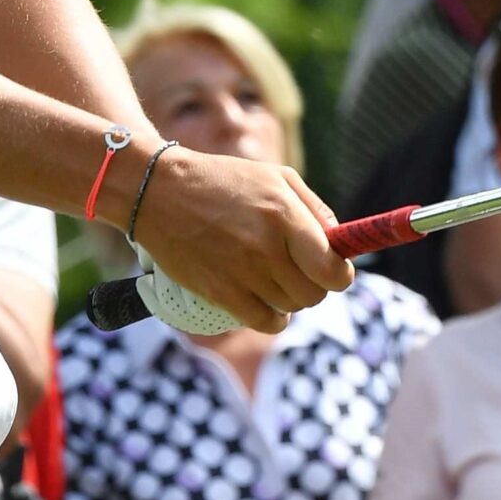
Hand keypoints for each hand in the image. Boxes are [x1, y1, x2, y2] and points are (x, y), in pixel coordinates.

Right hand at [129, 148, 351, 334]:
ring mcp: (243, 273)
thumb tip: (339, 242)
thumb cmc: (222, 180)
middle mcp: (267, 247)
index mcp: (285, 215)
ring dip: (290, 297)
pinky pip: (266, 322)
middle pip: (314, 293)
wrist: (160, 192)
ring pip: (291, 308)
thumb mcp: (274, 177)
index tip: (334, 270)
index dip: (339, 274)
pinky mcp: (221, 293)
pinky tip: (266, 300)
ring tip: (274, 276)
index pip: (332, 269)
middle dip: (314, 285)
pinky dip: (273, 317)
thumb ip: (313, 208)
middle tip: (300, 270)